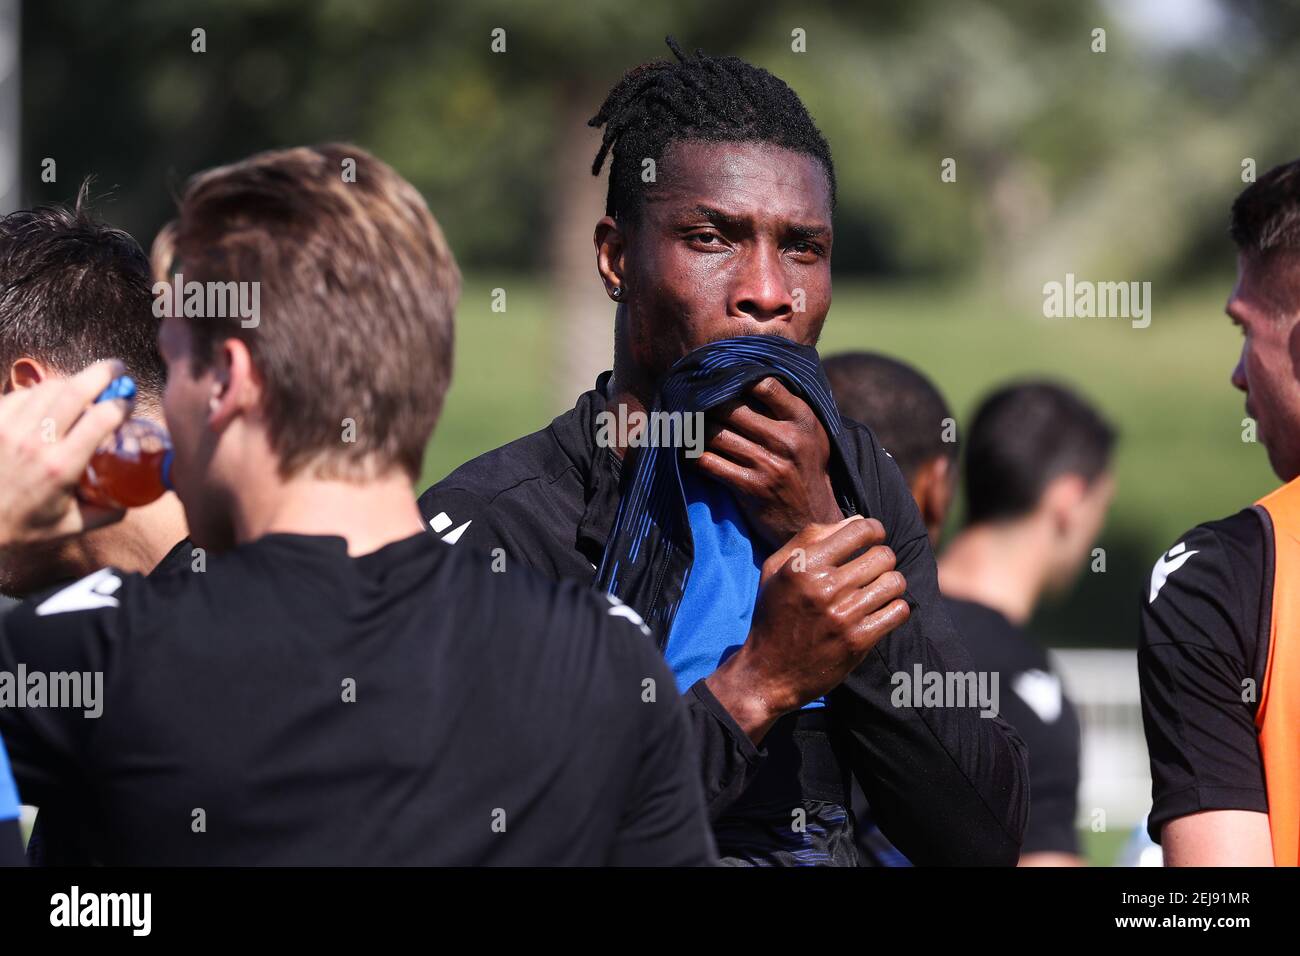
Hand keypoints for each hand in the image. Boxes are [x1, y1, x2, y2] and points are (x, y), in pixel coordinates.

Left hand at [0, 359, 129, 549]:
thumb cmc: (22, 527)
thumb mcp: (72, 526)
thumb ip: (107, 512)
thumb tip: (133, 497)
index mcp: (61, 467)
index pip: (101, 420)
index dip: (122, 405)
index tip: (129, 404)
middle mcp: (35, 443)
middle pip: (75, 390)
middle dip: (103, 373)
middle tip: (117, 368)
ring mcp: (8, 429)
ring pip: (47, 387)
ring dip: (70, 383)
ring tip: (81, 389)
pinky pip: (20, 394)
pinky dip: (39, 392)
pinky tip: (46, 402)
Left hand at [695, 377, 841, 548]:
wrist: (812, 520)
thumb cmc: (808, 470)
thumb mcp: (813, 435)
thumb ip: (790, 409)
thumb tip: (754, 377)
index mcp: (802, 420)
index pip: (766, 385)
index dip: (738, 378)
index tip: (721, 379)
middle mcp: (786, 439)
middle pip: (732, 407)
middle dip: (709, 403)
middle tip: (692, 400)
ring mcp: (767, 464)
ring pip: (716, 434)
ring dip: (697, 429)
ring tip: (688, 425)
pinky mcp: (749, 487)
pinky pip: (709, 462)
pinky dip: (694, 455)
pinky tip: (689, 452)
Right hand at [705, 516, 910, 742]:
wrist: (769, 672)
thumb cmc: (774, 614)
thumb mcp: (776, 569)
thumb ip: (809, 538)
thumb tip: (856, 519)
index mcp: (804, 566)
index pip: (860, 529)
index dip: (874, 529)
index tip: (873, 537)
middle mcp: (825, 587)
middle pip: (884, 555)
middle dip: (883, 558)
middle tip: (872, 568)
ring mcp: (844, 615)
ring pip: (895, 582)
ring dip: (890, 583)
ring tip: (877, 589)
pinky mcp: (859, 641)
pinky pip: (898, 611)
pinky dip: (894, 608)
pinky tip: (880, 611)